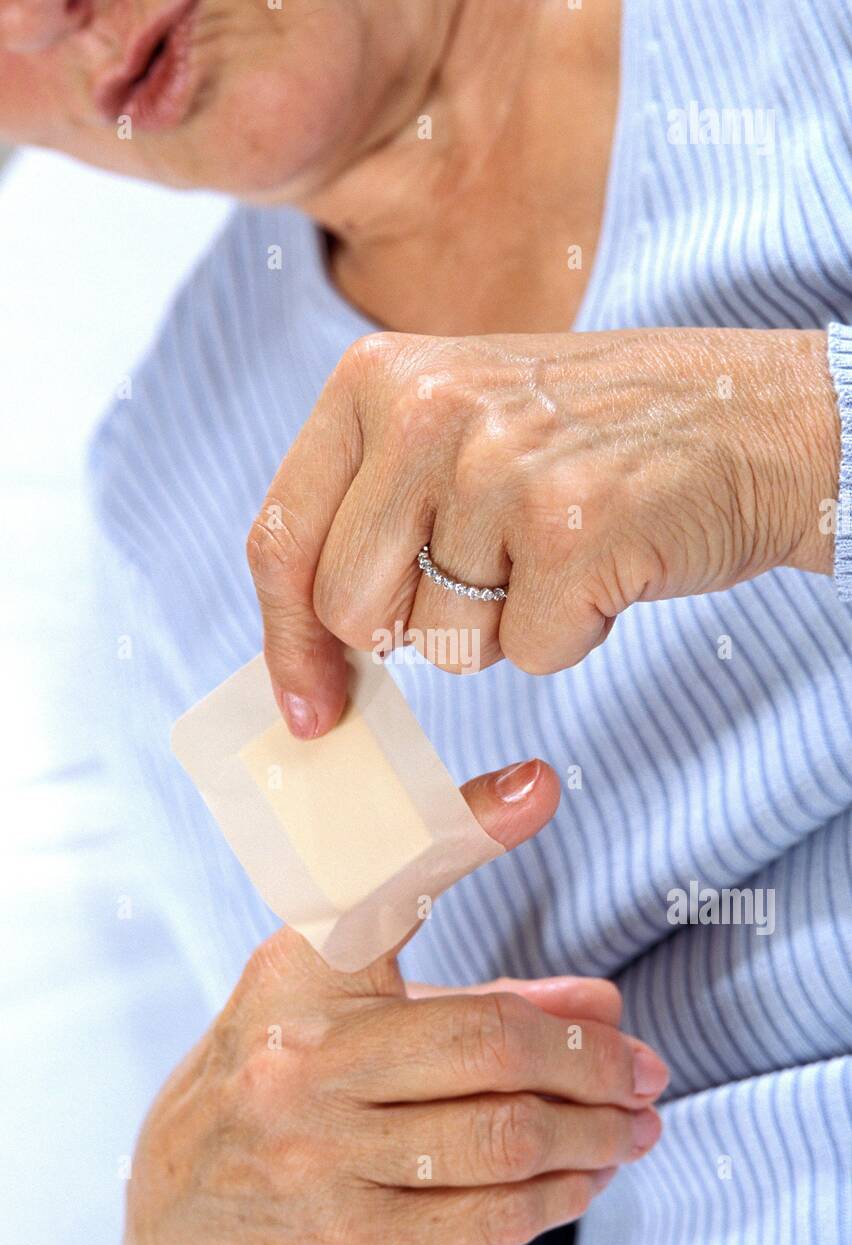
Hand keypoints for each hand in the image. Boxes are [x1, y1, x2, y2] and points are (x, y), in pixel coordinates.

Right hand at [124, 759, 667, 1244]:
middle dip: (592, 1058)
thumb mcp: (341, 1012)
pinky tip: (585, 1177)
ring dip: (595, 1132)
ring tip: (634, 1125)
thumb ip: (474, 1000)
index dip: (464, 830)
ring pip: (505, 1134)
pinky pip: (487, 1216)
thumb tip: (602, 1006)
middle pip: (492, 1039)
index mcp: (300, 970)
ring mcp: (322, 1154)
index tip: (536, 788)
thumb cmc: (271, 1082)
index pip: (384, 886)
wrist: (174, 1214)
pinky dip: (558, 1196)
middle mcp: (306, 1055)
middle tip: (646, 1069)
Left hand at [247, 326, 838, 737]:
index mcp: (378, 377)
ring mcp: (500, 471)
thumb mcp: (460, 419)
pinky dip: (571, 633)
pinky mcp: (572, 533)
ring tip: (563, 545)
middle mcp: (427, 412)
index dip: (288, 641)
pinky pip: (530, 654)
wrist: (758, 415)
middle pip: (352, 611)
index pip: (282, 538)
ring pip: (444, 645)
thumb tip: (309, 650)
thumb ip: (375, 501)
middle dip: (416, 626)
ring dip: (506, 626)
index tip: (309, 707)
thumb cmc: (597, 433)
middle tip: (489, 579)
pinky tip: (608, 562)